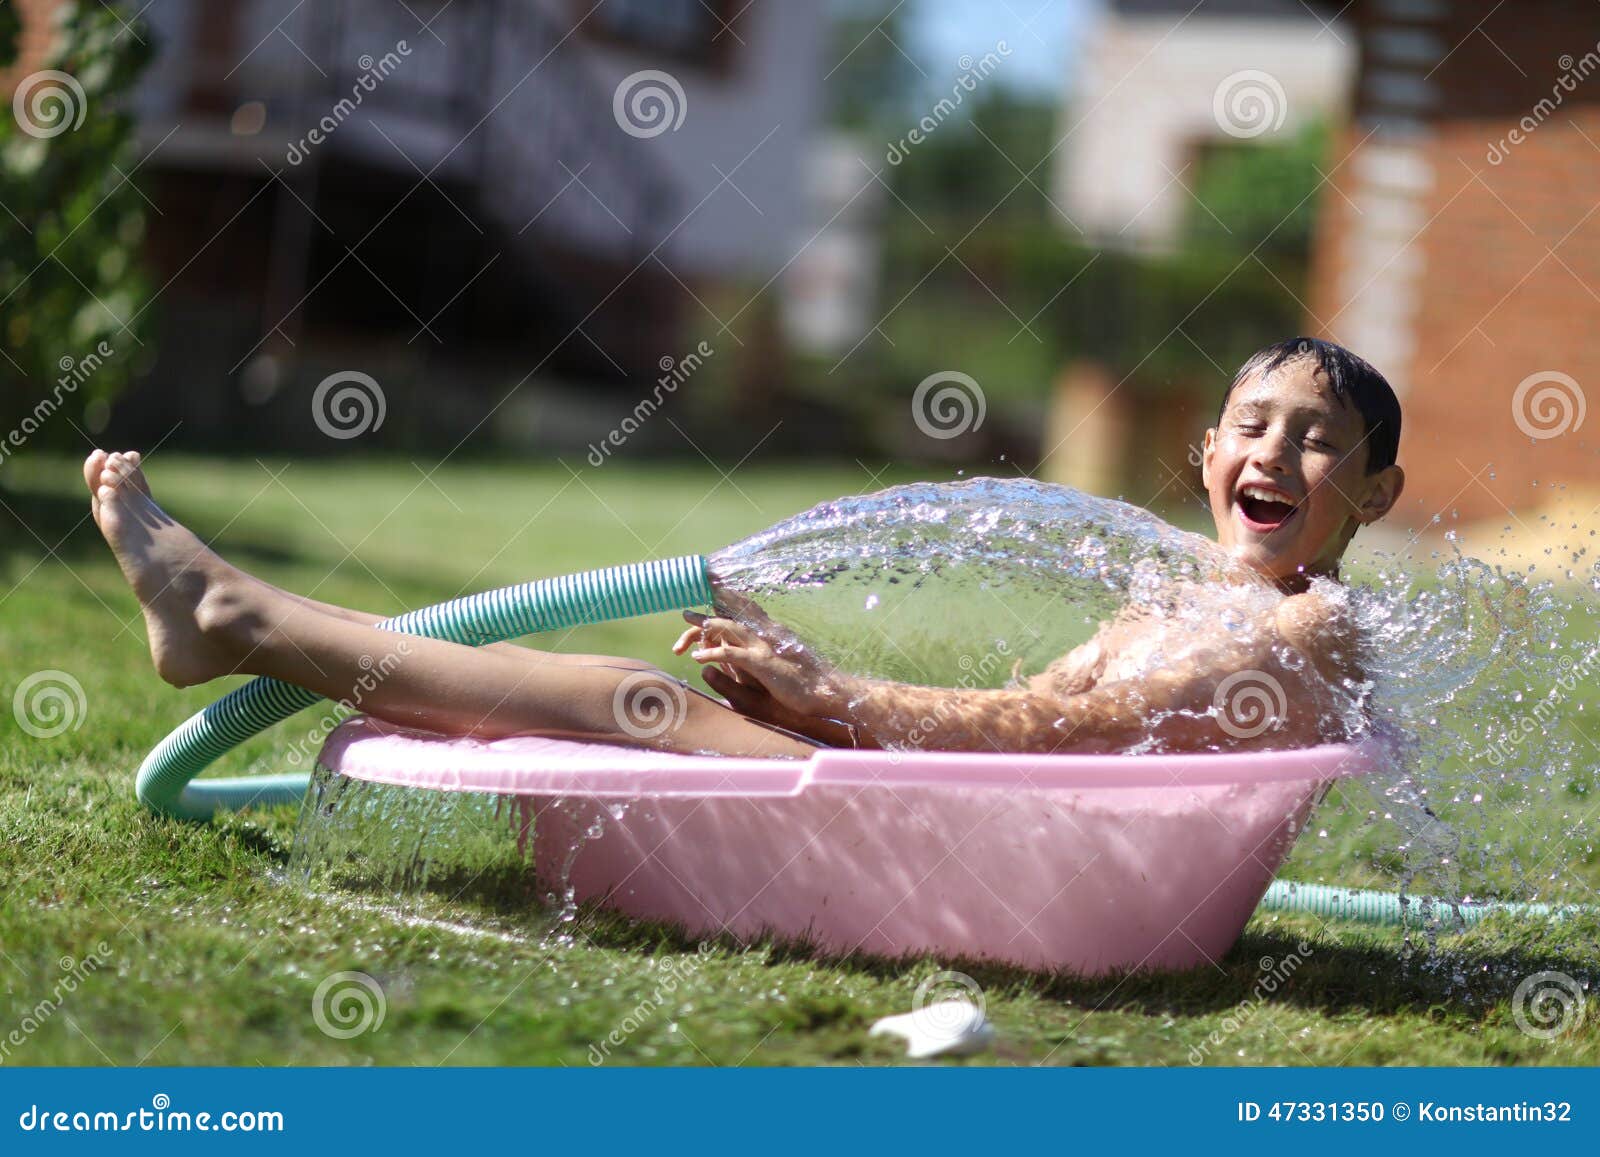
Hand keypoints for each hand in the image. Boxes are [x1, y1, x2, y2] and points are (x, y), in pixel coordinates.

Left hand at [670, 602, 846, 719]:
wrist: (825, 691)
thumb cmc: (803, 683)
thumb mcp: (777, 665)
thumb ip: (759, 655)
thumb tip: (744, 653)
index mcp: (770, 633)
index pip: (745, 611)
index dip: (727, 599)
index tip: (711, 589)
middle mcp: (766, 634)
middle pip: (734, 613)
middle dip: (710, 605)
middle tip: (688, 604)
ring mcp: (764, 647)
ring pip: (730, 627)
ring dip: (706, 623)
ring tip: (687, 619)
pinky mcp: (763, 663)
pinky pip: (732, 654)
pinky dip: (713, 653)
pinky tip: (697, 657)